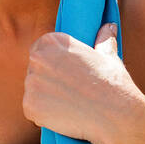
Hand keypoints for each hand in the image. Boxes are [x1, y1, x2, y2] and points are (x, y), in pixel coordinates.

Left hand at [23, 22, 139, 143]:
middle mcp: (36, 58)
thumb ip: (103, 40)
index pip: (41, 51)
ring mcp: (31, 83)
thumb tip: (109, 26)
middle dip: (47, 82)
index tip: (67, 74)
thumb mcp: (109, 56)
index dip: (53, 65)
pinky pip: (32, 111)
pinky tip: (63, 117)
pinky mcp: (29, 106)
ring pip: (33, 92)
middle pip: (35, 72)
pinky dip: (44, 116)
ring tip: (70, 104)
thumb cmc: (113, 84)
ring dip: (46, 100)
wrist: (115, 114)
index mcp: (51, 41)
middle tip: (70, 92)